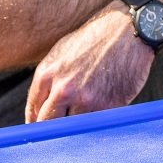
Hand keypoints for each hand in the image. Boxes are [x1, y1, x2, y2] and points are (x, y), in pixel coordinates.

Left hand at [25, 4, 151, 119]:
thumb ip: (49, 80)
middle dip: (53, 130)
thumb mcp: (62, 52)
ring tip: (85, 118)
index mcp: (47, 75)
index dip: (38, 122)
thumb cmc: (96, 39)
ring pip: (72, 129)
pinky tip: (103, 109)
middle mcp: (63, 89)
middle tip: (60, 132)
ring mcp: (86, 100)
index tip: (44, 128)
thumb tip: (40, 106)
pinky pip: (97, 124)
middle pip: (48, 125)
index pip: (33, 111)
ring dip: (77, 127)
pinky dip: (98, 122)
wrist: (129, 29)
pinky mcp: (108, 107)